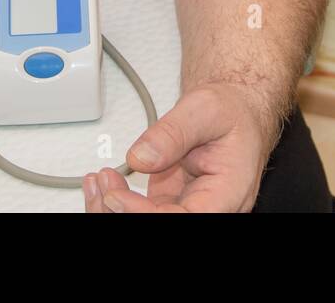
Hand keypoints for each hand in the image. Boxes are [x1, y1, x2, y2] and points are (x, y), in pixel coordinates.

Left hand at [83, 83, 272, 212]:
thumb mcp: (205, 109)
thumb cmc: (232, 113)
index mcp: (230, 191)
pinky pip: (140, 212)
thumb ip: (174, 132)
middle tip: (103, 186)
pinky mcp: (170, 202)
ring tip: (100, 181)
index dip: (145, 214)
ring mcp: (187, 206)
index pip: (187, 218)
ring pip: (146, 222)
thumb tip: (141, 157)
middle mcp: (209, 207)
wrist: (235, 110)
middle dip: (124, 213)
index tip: (116, 197)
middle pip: (162, 226)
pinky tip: (104, 182)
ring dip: (114, 209)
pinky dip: (117, 201)